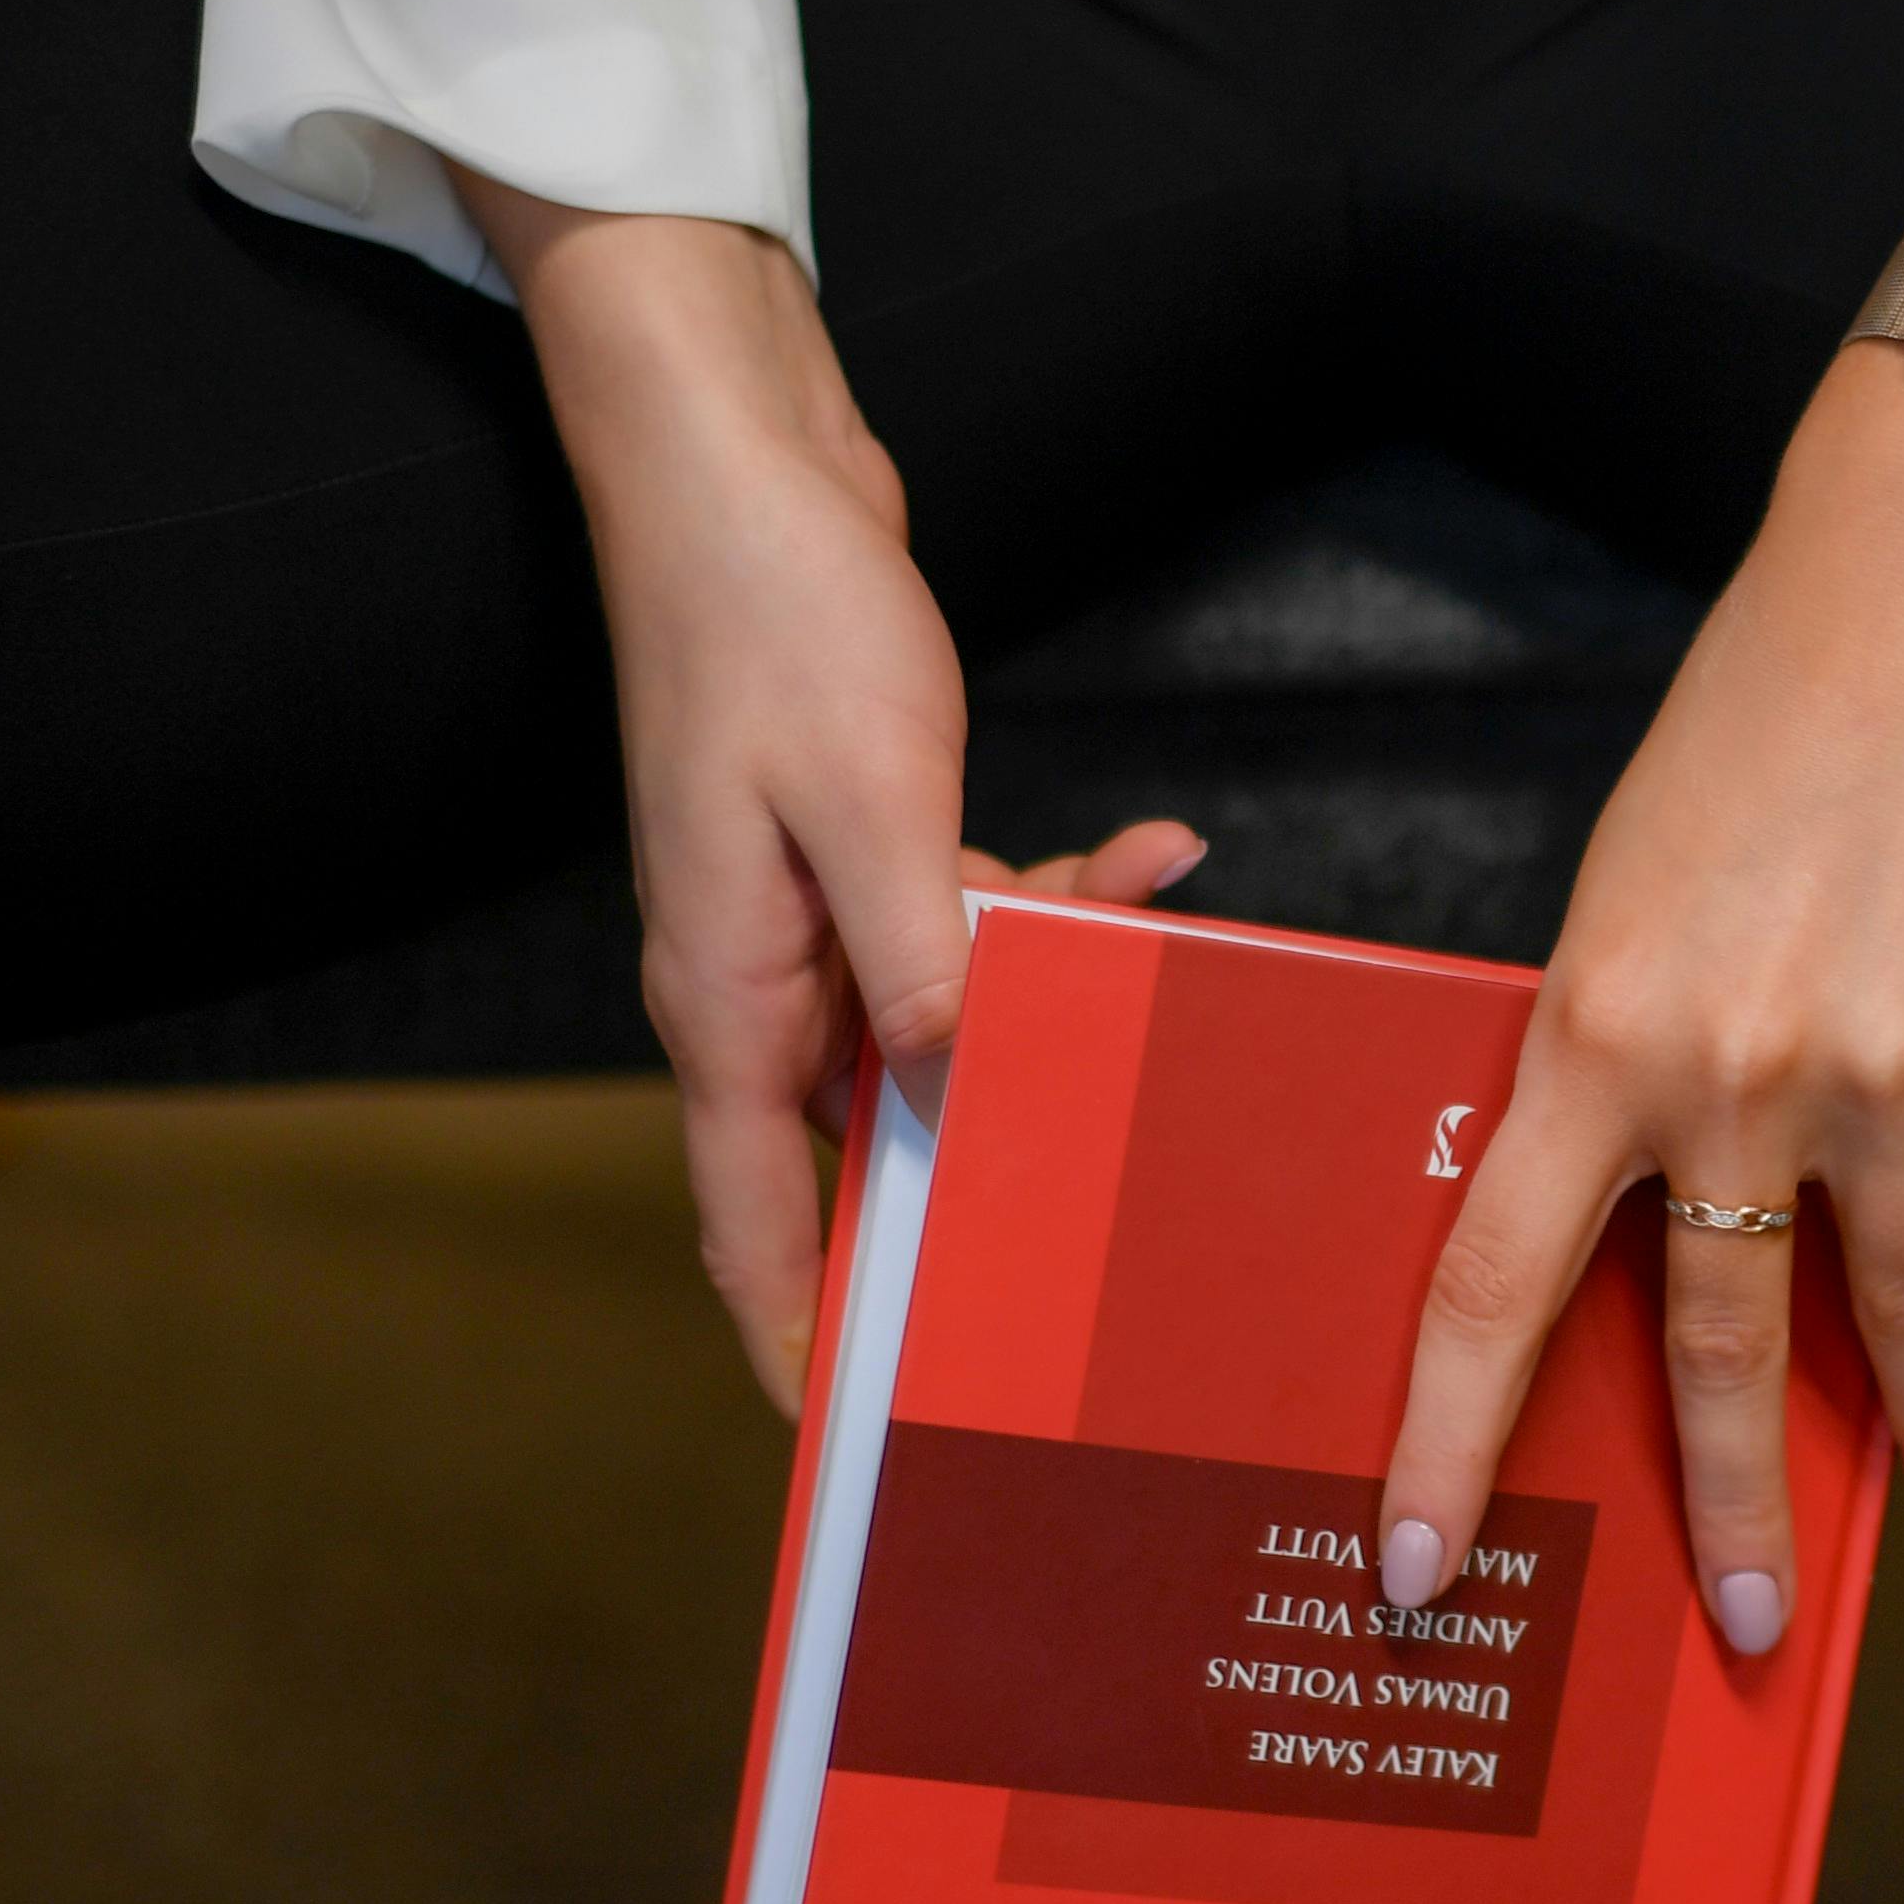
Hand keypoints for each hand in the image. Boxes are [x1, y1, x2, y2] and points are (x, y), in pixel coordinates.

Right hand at [464, 179, 1200, 1417]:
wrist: (736, 460)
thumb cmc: (771, 619)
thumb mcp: (867, 798)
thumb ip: (926, 955)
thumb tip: (960, 1092)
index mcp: (729, 1002)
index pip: (754, 1227)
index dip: (803, 1343)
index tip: (862, 1443)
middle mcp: (762, 981)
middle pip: (868, 1147)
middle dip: (979, 1198)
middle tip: (1102, 1269)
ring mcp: (813, 914)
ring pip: (951, 1030)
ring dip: (1060, 1018)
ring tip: (1174, 996)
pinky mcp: (865, 844)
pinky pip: (975, 919)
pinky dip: (1066, 902)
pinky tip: (1162, 857)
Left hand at [1377, 132, 1903, 1650]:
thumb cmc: (1752, 734)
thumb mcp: (1628, 901)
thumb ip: (1628, 1064)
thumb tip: (1667, 1226)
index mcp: (1595, 1035)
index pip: (1494, 1292)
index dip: (1447, 1446)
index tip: (1419, 1572)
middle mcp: (1732, 1076)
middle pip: (1716, 1353)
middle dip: (1733, 1508)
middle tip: (1738, 1625)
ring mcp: (1883, 1075)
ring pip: (1898, 1295)